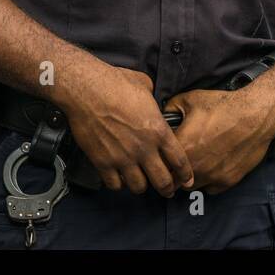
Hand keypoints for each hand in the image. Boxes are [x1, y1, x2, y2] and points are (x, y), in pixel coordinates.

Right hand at [63, 65, 192, 196]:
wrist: (87, 90)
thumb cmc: (116, 84)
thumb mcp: (146, 88)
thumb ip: (154, 103)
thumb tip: (154, 104)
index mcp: (158, 131)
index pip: (179, 160)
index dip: (185, 174)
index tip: (187, 180)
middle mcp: (143, 148)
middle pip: (162, 181)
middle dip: (167, 188)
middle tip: (167, 190)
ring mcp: (123, 158)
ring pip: (139, 187)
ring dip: (142, 186)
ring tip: (142, 182)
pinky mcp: (103, 162)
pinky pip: (115, 185)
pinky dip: (119, 184)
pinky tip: (119, 177)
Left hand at [165, 88, 274, 194]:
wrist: (256, 115)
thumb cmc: (224, 106)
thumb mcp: (192, 99)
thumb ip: (170, 108)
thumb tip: (163, 114)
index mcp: (182, 148)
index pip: (160, 165)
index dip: (159, 161)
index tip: (163, 157)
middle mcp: (195, 167)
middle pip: (172, 182)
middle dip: (172, 174)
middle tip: (177, 163)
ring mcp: (211, 176)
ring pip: (191, 187)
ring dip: (190, 179)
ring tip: (196, 164)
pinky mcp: (227, 181)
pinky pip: (211, 188)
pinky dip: (208, 181)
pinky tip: (212, 167)